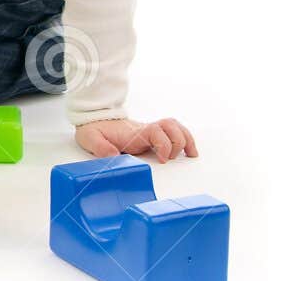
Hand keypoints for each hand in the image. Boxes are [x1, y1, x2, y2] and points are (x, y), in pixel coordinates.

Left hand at [75, 117, 197, 161]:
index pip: (157, 131)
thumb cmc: (94, 130)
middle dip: (178, 142)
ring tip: (190, 154)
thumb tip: (113, 157)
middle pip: (171, 126)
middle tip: (170, 158)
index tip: (162, 159)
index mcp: (134, 131)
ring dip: (186, 140)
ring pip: (175, 127)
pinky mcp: (152, 136)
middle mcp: (145, 130)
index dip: (164, 144)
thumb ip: (101, 147)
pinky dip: (184, 140)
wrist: (94, 121)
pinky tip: (188, 151)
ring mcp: (150, 132)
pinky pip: (173, 133)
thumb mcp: (90, 138)